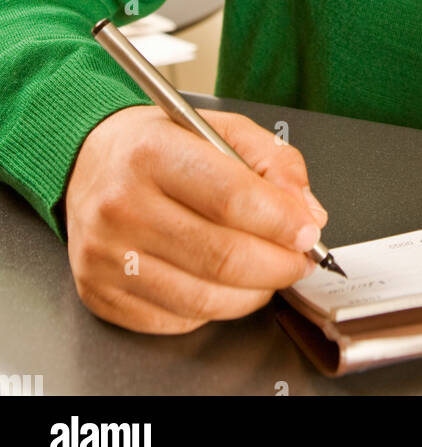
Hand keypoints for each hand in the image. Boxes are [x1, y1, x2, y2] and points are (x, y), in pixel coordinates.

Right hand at [64, 105, 327, 332]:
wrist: (89, 163)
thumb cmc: (158, 145)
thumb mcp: (219, 127)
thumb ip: (273, 161)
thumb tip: (306, 212)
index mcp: (152, 152)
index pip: (231, 198)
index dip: (281, 222)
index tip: (308, 231)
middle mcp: (122, 205)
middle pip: (223, 256)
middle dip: (278, 265)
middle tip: (299, 258)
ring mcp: (107, 256)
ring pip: (205, 298)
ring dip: (254, 292)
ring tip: (270, 272)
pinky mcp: (101, 294)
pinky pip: (178, 319)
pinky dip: (216, 308)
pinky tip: (225, 283)